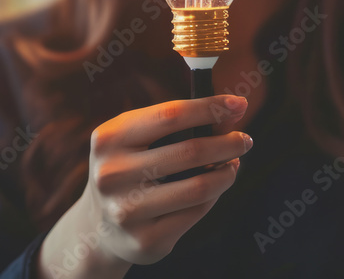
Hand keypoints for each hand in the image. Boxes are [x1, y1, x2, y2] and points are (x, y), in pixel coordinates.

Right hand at [37, 95, 250, 277]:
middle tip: (245, 140)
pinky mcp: (145, 240)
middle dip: (227, 143)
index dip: (209, 108)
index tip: (239, 104)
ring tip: (232, 165)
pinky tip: (214, 188)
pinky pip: (195, 213)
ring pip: (199, 187)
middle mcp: (111, 174)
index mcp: (108, 138)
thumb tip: (230, 112)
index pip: (169, 115)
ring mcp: (127, 210)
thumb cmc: (128, 168)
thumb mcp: (136, 139)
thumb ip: (175, 125)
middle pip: (189, 151)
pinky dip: (213, 197)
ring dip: (226, 173)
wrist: (98, 226)